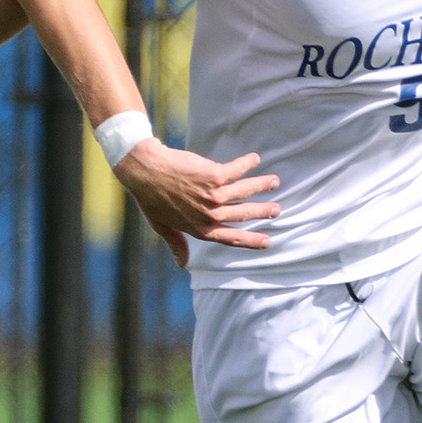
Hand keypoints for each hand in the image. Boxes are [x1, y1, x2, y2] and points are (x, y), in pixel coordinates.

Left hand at [113, 139, 279, 266]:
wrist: (145, 171)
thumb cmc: (150, 198)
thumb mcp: (162, 226)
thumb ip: (176, 244)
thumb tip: (181, 264)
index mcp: (199, 228)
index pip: (231, 238)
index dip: (250, 240)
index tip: (267, 241)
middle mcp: (209, 214)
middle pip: (243, 214)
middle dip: (263, 211)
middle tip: (277, 210)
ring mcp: (213, 195)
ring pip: (245, 191)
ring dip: (262, 185)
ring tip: (274, 181)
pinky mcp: (214, 175)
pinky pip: (237, 170)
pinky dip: (247, 164)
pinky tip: (254, 159)